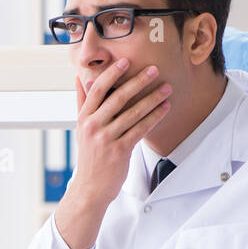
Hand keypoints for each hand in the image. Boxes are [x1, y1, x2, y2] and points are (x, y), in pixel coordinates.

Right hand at [68, 60, 172, 206]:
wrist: (90, 187)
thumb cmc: (89, 156)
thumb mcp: (82, 128)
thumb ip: (82, 102)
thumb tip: (81, 78)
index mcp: (84, 118)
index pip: (97, 90)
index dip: (112, 74)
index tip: (126, 61)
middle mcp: (93, 126)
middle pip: (117, 98)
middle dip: (137, 82)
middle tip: (154, 69)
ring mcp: (106, 139)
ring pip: (132, 113)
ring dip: (152, 99)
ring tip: (167, 88)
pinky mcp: (119, 151)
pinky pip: (140, 130)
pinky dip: (154, 117)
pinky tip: (164, 108)